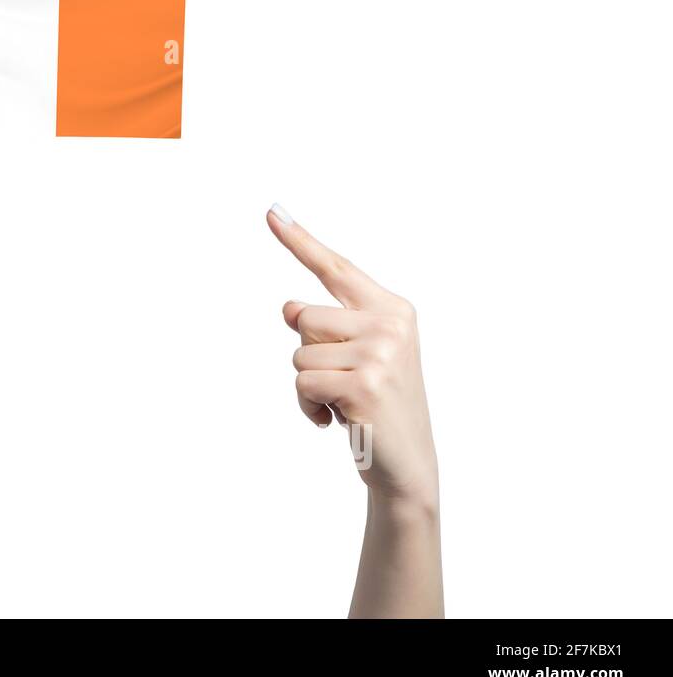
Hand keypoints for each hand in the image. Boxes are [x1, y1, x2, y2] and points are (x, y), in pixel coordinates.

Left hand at [268, 204, 442, 616]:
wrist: (405, 466)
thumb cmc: (376, 406)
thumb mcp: (361, 356)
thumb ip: (330, 324)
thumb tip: (289, 307)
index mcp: (391, 309)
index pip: (335, 267)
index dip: (299, 239)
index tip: (270, 210)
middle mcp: (389, 322)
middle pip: (301, 315)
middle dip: (309, 351)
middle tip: (342, 380)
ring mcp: (380, 351)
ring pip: (297, 352)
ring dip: (308, 384)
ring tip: (342, 402)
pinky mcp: (364, 382)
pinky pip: (301, 382)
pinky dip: (308, 407)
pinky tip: (335, 421)